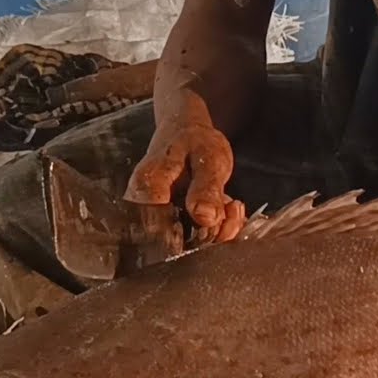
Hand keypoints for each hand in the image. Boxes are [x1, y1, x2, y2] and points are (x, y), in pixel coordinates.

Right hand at [124, 114, 245, 243]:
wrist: (190, 135)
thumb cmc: (194, 142)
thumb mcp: (207, 159)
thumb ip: (206, 189)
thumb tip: (205, 218)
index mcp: (146, 190)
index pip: (162, 231)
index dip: (195, 234)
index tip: (219, 218)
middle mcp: (147, 209)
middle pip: (178, 243)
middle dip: (214, 233)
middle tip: (231, 209)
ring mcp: (161, 219)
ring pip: (192, 243)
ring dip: (220, 230)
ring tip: (231, 204)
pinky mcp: (176, 223)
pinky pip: (200, 238)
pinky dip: (221, 229)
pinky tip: (229, 210)